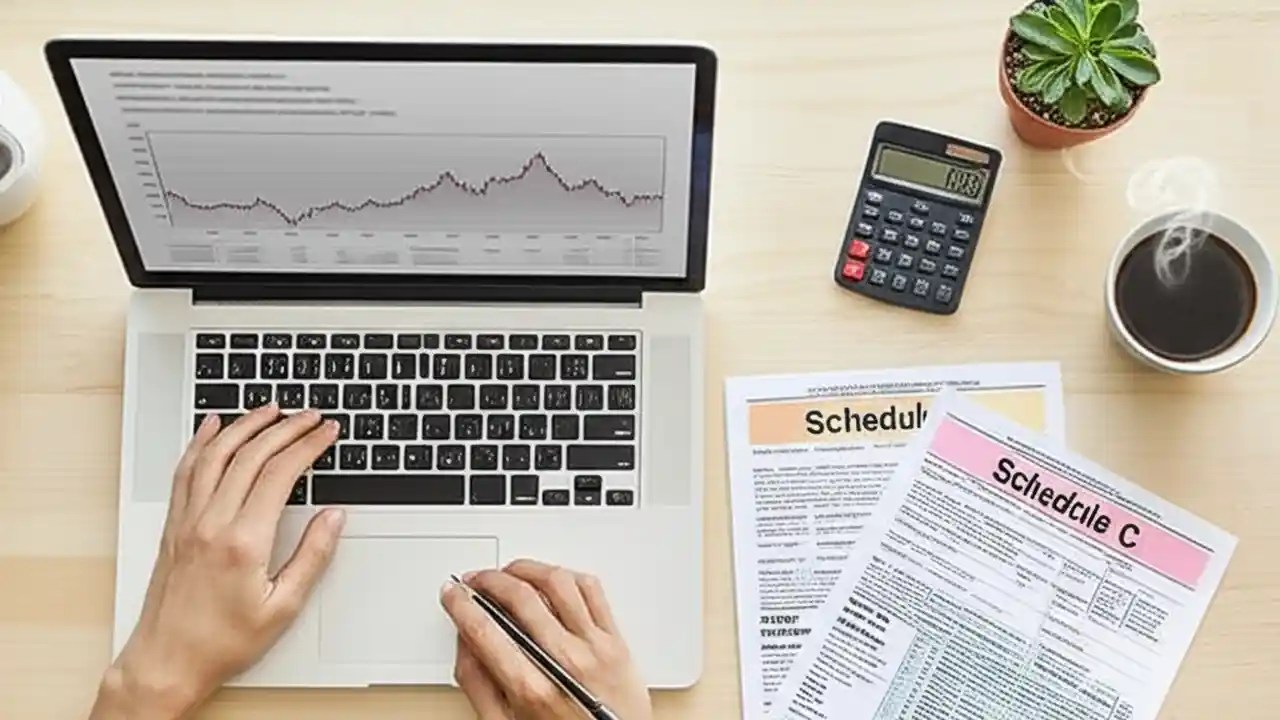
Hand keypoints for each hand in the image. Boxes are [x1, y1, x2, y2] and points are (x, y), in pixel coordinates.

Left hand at [91, 405, 344, 719]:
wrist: (167, 661)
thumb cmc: (221, 642)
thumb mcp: (283, 607)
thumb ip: (312, 557)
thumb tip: (332, 518)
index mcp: (243, 541)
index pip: (280, 473)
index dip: (308, 446)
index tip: (326, 433)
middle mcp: (211, 523)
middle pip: (250, 455)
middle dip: (285, 428)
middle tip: (309, 417)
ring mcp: (188, 521)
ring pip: (216, 454)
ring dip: (245, 425)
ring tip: (269, 410)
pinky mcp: (174, 526)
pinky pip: (186, 471)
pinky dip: (201, 442)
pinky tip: (212, 427)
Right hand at [441, 560, 651, 719]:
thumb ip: (479, 685)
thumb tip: (465, 643)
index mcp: (533, 690)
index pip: (486, 631)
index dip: (461, 605)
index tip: (452, 593)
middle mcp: (567, 663)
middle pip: (520, 598)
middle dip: (489, 580)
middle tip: (476, 581)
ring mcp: (596, 648)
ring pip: (558, 583)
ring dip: (527, 569)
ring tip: (510, 573)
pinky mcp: (617, 642)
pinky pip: (593, 590)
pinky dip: (567, 576)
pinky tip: (552, 579)